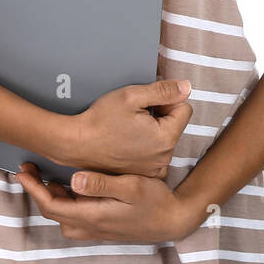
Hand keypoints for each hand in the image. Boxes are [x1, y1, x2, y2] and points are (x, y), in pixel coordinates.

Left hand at [14, 164, 204, 242]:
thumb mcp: (131, 187)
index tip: (22, 172)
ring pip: (62, 217)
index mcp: (92, 215)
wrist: (172, 221)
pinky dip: (65, 204)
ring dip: (51, 198)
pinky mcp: (102, 228)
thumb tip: (73, 179)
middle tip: (29, 169)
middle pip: (52, 212)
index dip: (33, 189)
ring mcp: (96, 230)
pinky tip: (70, 188)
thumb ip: (102, 183)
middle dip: (37, 191)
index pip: (51, 205)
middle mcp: (90, 227)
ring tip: (47, 177)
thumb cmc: (154, 201)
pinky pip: (74, 218)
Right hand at [52, 78, 193, 177]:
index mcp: (165, 138)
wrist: (76, 144)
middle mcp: (164, 158)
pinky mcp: (144, 176)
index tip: (146, 104)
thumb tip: (187, 87)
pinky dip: (146, 147)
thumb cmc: (101, 119)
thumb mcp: (131, 96)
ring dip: (153, 132)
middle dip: (160, 117)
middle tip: (134, 116)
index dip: (167, 101)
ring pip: (165, 140)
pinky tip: (128, 142)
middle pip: (174, 126)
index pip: (184, 110)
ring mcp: (153, 170)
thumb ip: (163, 91)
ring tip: (128, 129)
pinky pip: (155, 156)